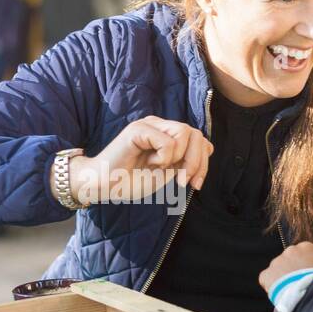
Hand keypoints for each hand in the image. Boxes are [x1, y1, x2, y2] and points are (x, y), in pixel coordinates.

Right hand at [65, 117, 212, 205]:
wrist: (104, 186)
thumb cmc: (130, 181)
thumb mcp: (166, 172)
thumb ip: (184, 161)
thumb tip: (209, 148)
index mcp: (166, 135)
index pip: (198, 140)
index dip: (203, 162)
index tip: (195, 185)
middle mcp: (159, 126)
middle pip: (196, 134)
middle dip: (197, 162)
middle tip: (184, 182)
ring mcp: (149, 125)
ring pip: (185, 133)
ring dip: (181, 158)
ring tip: (163, 169)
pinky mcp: (139, 129)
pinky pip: (168, 141)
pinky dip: (164, 157)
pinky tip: (150, 163)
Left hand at [259, 241, 312, 293]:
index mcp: (306, 247)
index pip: (303, 253)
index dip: (305, 265)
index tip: (309, 275)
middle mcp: (290, 251)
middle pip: (289, 259)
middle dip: (292, 270)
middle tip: (299, 283)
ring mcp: (277, 262)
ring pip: (277, 268)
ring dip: (282, 277)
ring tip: (291, 290)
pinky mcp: (267, 274)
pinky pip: (266, 279)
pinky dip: (270, 285)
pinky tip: (281, 293)